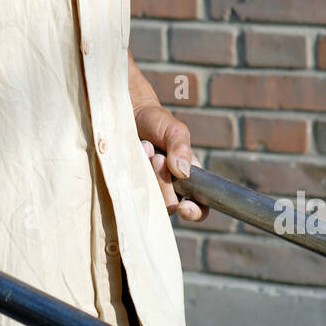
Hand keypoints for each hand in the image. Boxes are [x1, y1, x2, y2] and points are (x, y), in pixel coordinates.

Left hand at [134, 105, 208, 221]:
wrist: (127, 113)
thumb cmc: (156, 122)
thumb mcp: (175, 130)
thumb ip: (182, 148)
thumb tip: (183, 173)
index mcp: (188, 180)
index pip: (198, 206)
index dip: (193, 212)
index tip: (183, 207)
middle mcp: (168, 189)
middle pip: (169, 205)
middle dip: (164, 184)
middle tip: (158, 158)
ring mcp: (146, 189)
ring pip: (148, 200)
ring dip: (148, 176)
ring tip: (146, 148)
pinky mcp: (126, 186)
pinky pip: (128, 192)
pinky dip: (132, 173)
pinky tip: (135, 152)